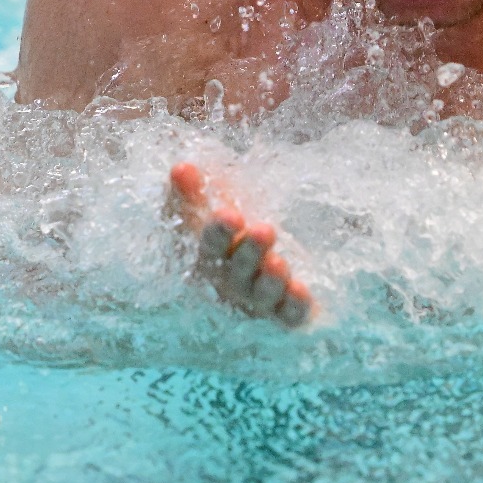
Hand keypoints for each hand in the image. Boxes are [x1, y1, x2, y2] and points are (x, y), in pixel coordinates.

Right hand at [166, 163, 313, 327]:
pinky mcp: (285, 311)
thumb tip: (180, 167)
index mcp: (211, 255)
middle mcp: (232, 280)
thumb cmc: (230, 234)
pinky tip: (301, 292)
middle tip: (265, 231)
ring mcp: (258, 298)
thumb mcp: (212, 209)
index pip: (211, 243)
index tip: (230, 214)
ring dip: (270, 281)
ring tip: (278, 263)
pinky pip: (288, 314)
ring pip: (262, 294)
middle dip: (250, 252)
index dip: (219, 232)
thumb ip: (195, 191)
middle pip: (238, 269)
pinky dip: (293, 307)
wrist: (262, 266)